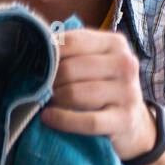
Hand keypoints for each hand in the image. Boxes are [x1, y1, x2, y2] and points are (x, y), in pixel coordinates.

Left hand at [39, 27, 155, 161]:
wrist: (131, 122)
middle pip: (70, 69)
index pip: (71, 41)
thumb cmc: (102, 88)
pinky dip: (63, 120)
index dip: (47, 54)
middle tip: (38, 90)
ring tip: (46, 103)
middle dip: (48, 81)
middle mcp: (125, 64)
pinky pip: (88, 121)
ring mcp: (128, 92)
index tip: (32, 65)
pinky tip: (48, 117)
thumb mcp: (92, 63)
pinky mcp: (125, 119)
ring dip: (54, 101)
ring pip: (75, 94)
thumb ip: (70, 52)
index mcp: (115, 43)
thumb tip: (32, 46)